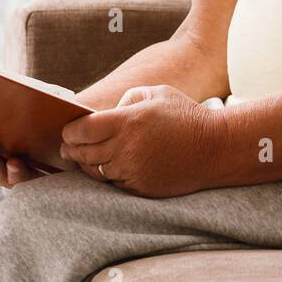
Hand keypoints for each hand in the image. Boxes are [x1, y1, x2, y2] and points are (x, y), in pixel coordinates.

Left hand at [60, 85, 226, 197]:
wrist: (214, 149)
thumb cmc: (186, 116)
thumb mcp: (157, 93)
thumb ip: (127, 99)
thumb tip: (107, 114)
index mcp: (128, 121)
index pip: (82, 130)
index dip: (70, 131)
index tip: (68, 130)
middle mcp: (126, 148)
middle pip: (83, 152)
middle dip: (71, 149)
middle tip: (67, 146)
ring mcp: (133, 171)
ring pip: (95, 171)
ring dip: (86, 164)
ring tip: (82, 157)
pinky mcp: (140, 187)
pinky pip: (114, 183)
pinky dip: (107, 175)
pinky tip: (107, 167)